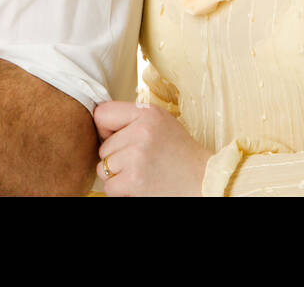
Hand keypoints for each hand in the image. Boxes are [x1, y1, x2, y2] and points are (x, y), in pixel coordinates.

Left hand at [92, 101, 210, 196]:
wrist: (205, 181)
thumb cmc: (181, 154)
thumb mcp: (160, 123)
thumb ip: (132, 119)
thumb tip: (98, 126)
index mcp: (147, 113)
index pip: (102, 114)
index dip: (105, 129)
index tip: (116, 138)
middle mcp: (141, 131)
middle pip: (103, 147)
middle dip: (116, 158)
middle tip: (141, 161)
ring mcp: (137, 156)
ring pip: (104, 168)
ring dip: (118, 176)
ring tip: (141, 173)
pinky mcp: (135, 180)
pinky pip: (109, 187)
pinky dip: (120, 192)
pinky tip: (139, 186)